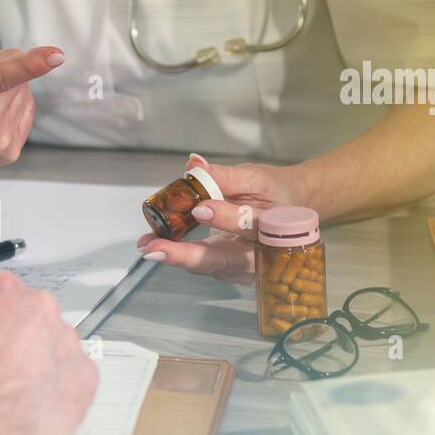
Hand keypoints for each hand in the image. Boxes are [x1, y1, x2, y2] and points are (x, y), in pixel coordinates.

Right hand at [0, 271, 97, 434]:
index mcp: (4, 292)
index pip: (2, 294)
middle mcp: (41, 309)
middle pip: (34, 318)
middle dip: (20, 339)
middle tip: (0, 368)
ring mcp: (67, 342)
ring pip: (56, 348)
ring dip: (42, 365)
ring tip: (16, 393)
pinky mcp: (85, 376)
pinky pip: (74, 378)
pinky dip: (59, 390)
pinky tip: (35, 405)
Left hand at [136, 153, 305, 283]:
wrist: (287, 210)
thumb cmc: (271, 192)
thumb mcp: (254, 178)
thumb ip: (224, 175)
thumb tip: (193, 165)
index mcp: (276, 226)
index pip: (250, 225)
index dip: (225, 218)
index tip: (198, 208)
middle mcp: (260, 255)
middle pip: (224, 259)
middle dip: (187, 255)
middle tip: (155, 248)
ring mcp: (243, 268)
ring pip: (208, 265)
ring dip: (177, 256)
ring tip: (148, 245)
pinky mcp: (228, 269)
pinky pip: (202, 263)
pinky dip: (179, 254)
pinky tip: (156, 245)